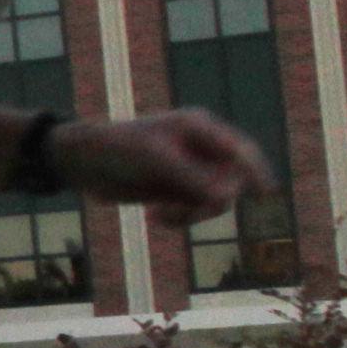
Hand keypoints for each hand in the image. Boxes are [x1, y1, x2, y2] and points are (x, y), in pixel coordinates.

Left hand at [61, 110, 271, 220]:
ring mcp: (190, 170)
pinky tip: (155, 217)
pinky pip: (195, 211)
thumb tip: (226, 199)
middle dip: (211, 201)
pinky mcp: (176, 190)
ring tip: (160, 214)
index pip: (240, 151)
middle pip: (231, 182)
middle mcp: (200, 149)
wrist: (80, 163)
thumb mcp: (155, 161)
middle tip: (182, 211)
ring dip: (192, 214)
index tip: (266, 192)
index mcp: (199, 129)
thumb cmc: (116, 150)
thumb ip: (193, 178)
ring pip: (215, 202)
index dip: (256, 171)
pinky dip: (180, 219)